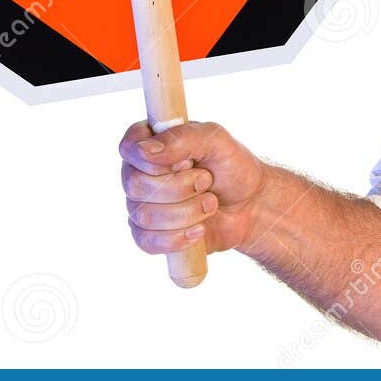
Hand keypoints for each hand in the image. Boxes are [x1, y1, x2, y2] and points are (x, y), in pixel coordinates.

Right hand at [119, 120, 267, 257]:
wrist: (251, 205)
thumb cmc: (232, 167)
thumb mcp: (216, 140)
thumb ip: (182, 137)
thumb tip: (143, 150)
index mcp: (152, 143)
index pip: (129, 147)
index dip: (153, 159)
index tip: (185, 160)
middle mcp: (141, 173)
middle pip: (135, 185)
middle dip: (180, 187)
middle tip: (207, 181)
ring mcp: (143, 205)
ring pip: (144, 215)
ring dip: (187, 212)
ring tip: (210, 203)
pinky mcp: (150, 235)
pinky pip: (147, 242)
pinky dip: (179, 237)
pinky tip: (199, 229)